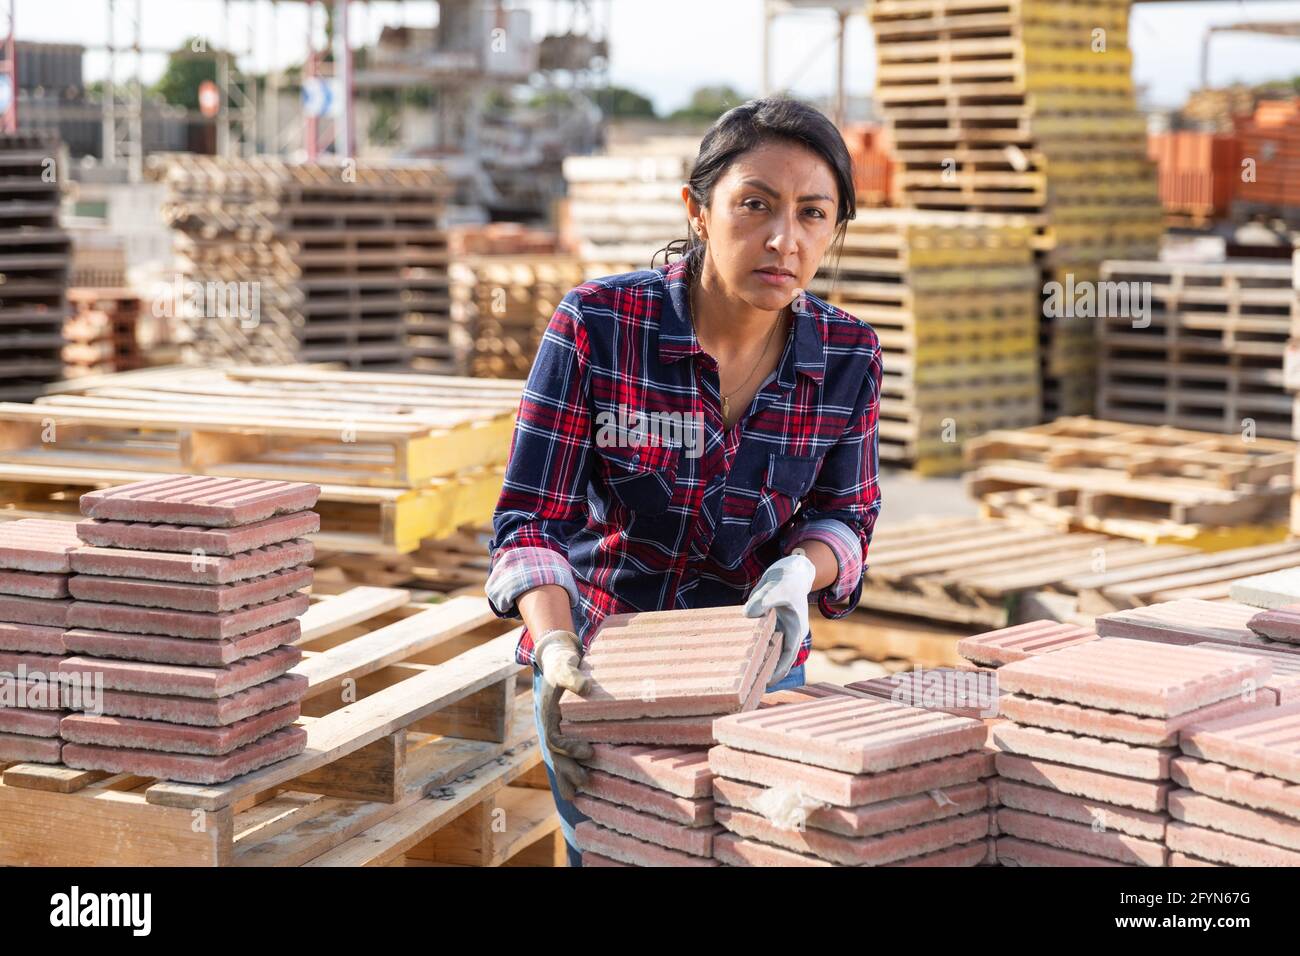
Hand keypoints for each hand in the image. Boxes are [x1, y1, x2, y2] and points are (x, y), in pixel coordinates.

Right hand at [534, 628, 593, 799]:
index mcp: (548, 715)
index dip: (569, 748)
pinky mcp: (565, 733)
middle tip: (585, 781)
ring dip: (567, 777)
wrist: (557, 662)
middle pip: (556, 756)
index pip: (555, 738)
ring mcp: (556, 732)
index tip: (587, 752)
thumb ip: (573, 676)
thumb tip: (586, 688)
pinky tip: (580, 787)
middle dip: (568, 771)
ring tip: (576, 796)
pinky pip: (566, 756)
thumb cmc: (562, 665)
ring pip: (559, 760)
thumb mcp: (566, 666)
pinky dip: (570, 771)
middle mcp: (550, 727)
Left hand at [744, 551, 815, 686]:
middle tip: (745, 684)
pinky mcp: (765, 621)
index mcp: (795, 631)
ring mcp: (776, 628)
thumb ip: (765, 600)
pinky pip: (756, 636)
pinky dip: (748, 642)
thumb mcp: (779, 588)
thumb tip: (748, 613)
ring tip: (736, 672)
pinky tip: (733, 648)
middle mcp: (786, 633)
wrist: (790, 568)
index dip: (776, 672)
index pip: (786, 658)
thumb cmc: (789, 579)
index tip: (764, 684)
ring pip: (764, 648)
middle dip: (763, 669)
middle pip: (775, 657)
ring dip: (754, 658)